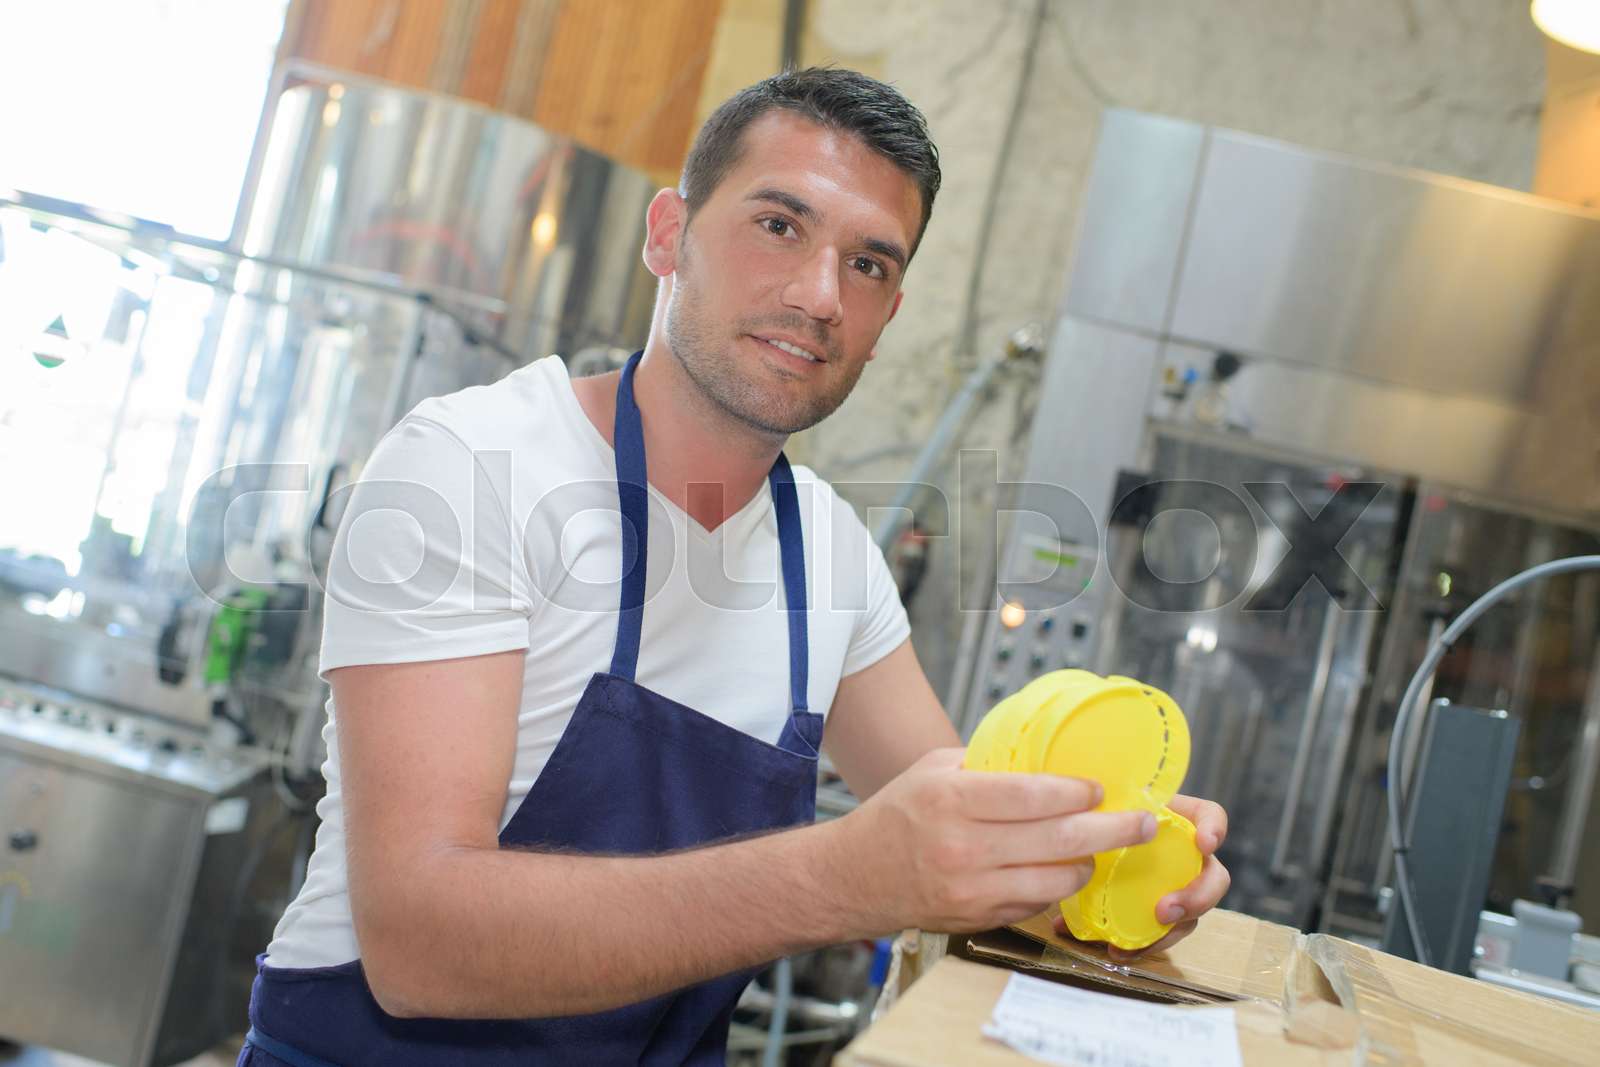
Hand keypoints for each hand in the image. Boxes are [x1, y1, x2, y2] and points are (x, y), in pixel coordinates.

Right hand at [827, 748, 1157, 934]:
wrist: (853, 876)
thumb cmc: (896, 815)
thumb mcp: (933, 770)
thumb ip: (986, 763)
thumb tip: (1046, 757)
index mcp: (953, 798)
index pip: (1034, 795)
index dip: (1078, 792)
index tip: (1100, 788)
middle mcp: (964, 846)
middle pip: (1060, 840)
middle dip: (1113, 830)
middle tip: (1143, 822)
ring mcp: (972, 889)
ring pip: (1058, 879)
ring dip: (1089, 863)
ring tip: (1101, 848)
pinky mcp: (977, 918)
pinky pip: (1037, 903)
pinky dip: (1058, 886)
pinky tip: (1065, 871)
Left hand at [1050, 792, 1230, 958]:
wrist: (1088, 842)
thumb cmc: (1100, 821)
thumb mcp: (1099, 816)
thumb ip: (1093, 825)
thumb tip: (1076, 840)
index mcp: (1175, 822)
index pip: (1209, 816)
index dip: (1214, 829)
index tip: (1204, 844)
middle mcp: (1185, 856)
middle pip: (1214, 877)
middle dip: (1198, 898)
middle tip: (1165, 911)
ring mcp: (1177, 886)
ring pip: (1192, 915)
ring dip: (1169, 934)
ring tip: (1138, 945)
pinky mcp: (1162, 914)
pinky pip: (1164, 935)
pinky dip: (1141, 946)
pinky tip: (1118, 953)